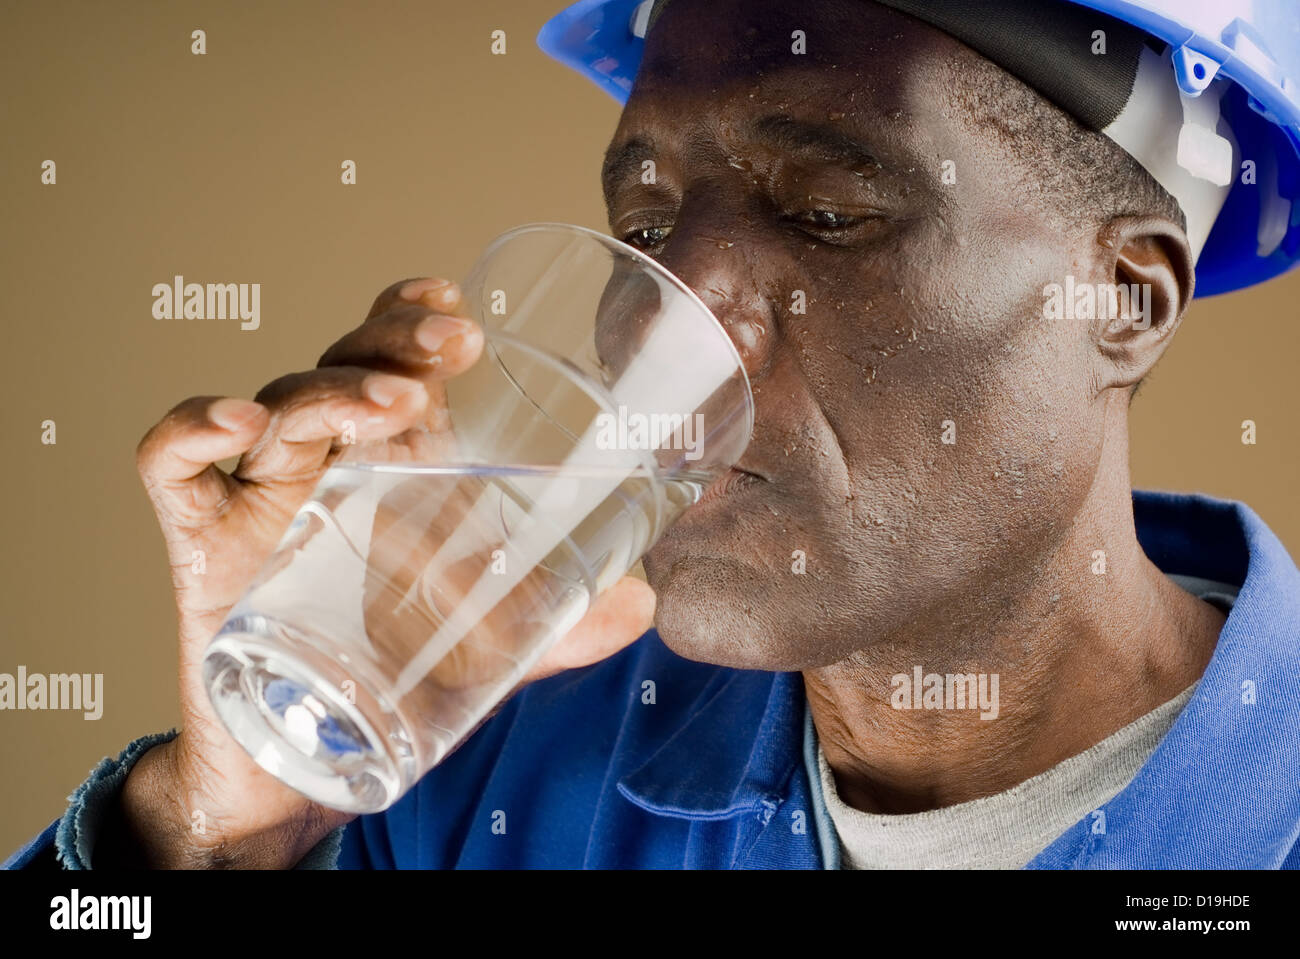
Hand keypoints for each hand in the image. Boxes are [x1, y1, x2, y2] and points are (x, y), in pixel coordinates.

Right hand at [117, 278, 654, 867]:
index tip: (460, 307)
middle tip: (450, 343)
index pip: (392, 361)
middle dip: (393, 339)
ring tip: (393, 404)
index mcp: (387, 461)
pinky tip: (237, 425)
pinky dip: (191, 430)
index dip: (414, 318)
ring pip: (280, 403)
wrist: (296, 759)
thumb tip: (644, 603)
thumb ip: (559, 624)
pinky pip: (172, 466)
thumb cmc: (388, 674)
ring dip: (334, 389)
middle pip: (344, 364)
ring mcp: (260, 493)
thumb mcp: (486, 646)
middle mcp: (324, 460)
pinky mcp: (202, 540)